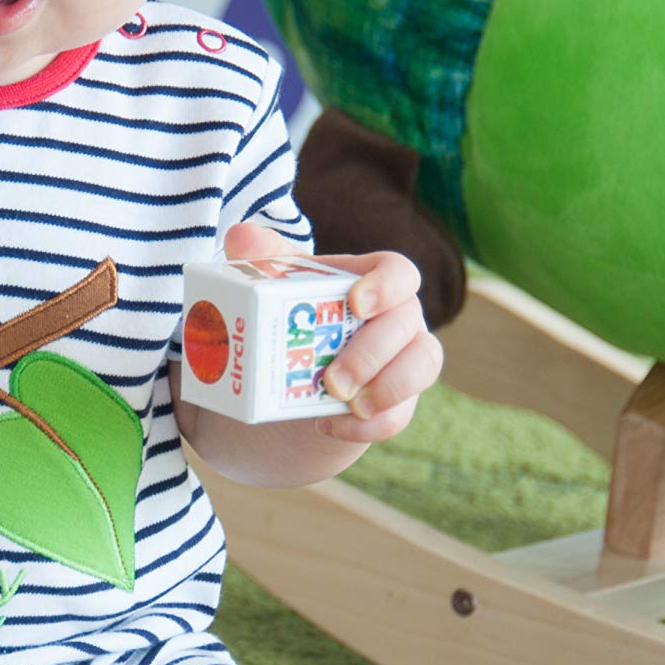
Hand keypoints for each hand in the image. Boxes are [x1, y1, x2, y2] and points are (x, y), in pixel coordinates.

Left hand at [222, 225, 442, 445]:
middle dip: (372, 353)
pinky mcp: (400, 400)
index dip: (386, 285)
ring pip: (423, 365)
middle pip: (407, 323)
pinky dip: (370, 425)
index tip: (357, 303)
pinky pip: (401, 414)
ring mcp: (405, 359)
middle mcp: (398, 317)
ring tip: (344, 404)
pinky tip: (330, 427)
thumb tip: (241, 237)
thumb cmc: (294, 319)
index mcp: (372, 282)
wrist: (295, 381)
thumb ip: (260, 259)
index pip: (399, 272)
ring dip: (386, 388)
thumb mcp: (275, 288)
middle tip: (333, 381)